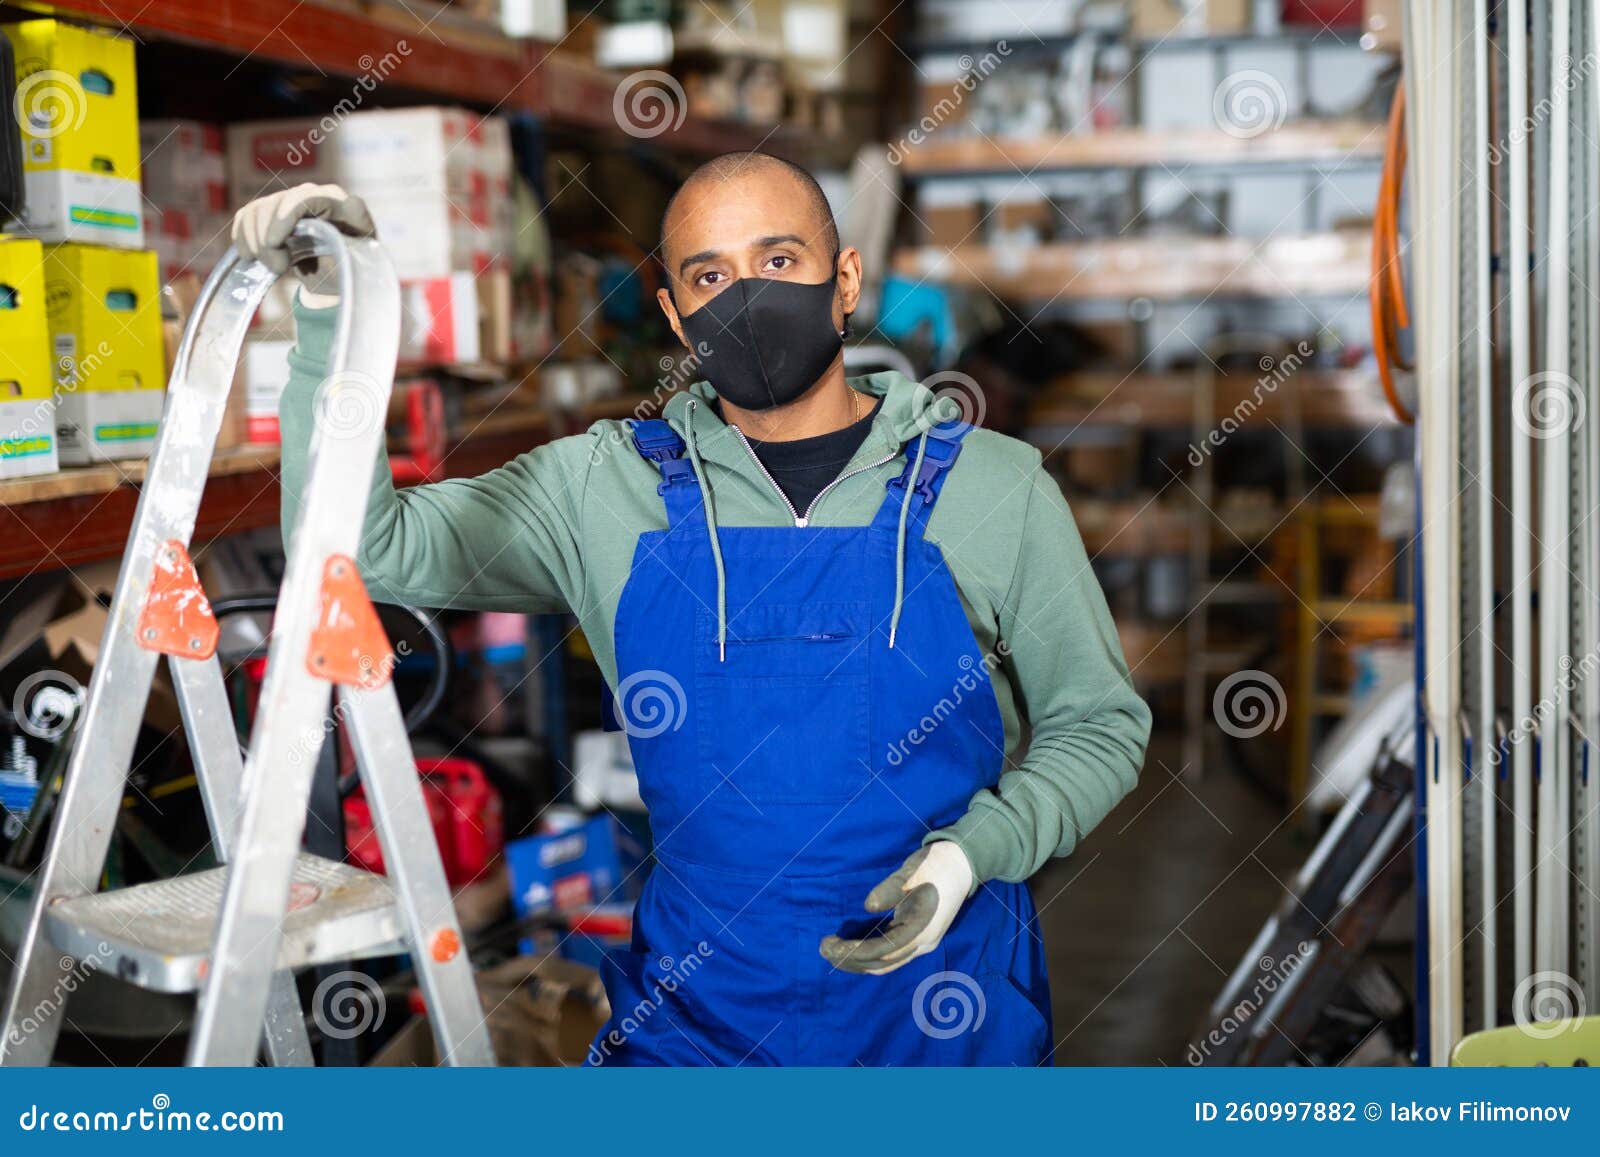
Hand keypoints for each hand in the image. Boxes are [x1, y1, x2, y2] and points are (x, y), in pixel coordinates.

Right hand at [230, 183, 375, 305]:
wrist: (338, 273)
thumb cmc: (351, 268)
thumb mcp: (355, 263)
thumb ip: (347, 244)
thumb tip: (347, 214)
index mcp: (341, 205)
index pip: (307, 198)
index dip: (285, 216)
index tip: (273, 242)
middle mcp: (315, 194)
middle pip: (276, 204)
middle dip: (268, 239)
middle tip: (277, 268)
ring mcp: (292, 199)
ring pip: (257, 210)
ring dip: (256, 242)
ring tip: (272, 267)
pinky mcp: (273, 210)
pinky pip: (247, 216)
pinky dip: (243, 237)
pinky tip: (251, 256)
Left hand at [819, 842, 972, 974]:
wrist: (964, 863)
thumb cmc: (936, 865)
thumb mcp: (911, 873)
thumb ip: (890, 890)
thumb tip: (867, 907)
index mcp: (922, 929)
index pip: (881, 950)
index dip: (853, 952)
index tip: (830, 945)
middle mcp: (924, 943)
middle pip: (883, 962)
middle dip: (852, 960)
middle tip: (824, 949)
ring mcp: (924, 942)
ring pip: (889, 962)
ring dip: (861, 962)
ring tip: (835, 954)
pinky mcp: (922, 936)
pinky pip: (894, 954)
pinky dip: (873, 956)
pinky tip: (856, 951)